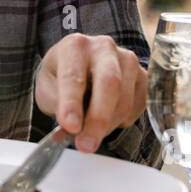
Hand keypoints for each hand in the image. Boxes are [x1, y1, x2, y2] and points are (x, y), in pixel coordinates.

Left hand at [35, 32, 145, 151]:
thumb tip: (72, 126)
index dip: (72, 103)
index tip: (70, 126)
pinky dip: (121, 122)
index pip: (74, 76)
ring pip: (124, 100)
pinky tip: (107, 116)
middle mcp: (104, 48)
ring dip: (107, 125)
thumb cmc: (62, 76)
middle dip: (98, 119)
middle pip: (109, 83)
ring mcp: (127, 60)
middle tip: (86, 145)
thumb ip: (56, 104)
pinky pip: (137, 107)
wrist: (83, 65)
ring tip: (90, 130)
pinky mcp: (143, 76)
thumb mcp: (47, 87)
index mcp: (74, 46)